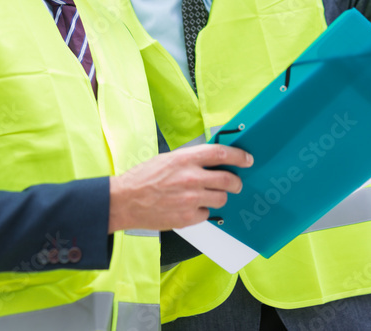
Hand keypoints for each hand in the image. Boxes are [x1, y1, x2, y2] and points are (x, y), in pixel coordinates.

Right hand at [107, 144, 252, 232]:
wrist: (124, 201)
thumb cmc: (142, 178)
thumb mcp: (168, 159)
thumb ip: (190, 160)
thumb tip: (212, 160)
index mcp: (185, 159)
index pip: (221, 153)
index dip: (239, 156)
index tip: (247, 159)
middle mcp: (191, 178)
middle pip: (228, 179)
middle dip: (236, 182)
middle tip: (236, 183)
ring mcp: (190, 199)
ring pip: (221, 199)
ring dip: (220, 197)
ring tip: (210, 196)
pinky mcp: (187, 217)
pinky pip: (207, 214)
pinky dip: (202, 211)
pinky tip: (191, 207)